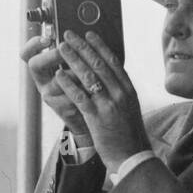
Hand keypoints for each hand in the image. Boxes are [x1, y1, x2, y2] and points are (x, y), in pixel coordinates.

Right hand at [20, 33, 88, 134]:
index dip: (32, 44)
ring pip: (59, 80)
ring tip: (91, 69)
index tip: (47, 38)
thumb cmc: (83, 85)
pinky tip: (96, 86)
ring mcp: (50, 96)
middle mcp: (42, 82)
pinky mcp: (62, 108)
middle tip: (68, 49)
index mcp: (41, 69)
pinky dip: (87, 88)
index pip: (26, 54)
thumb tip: (77, 35)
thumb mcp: (74, 67)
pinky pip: (73, 94)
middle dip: (53, 54)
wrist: (90, 114)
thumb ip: (72, 52)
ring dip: (77, 72)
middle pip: (35, 64)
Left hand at [53, 31, 149, 173]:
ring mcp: (109, 105)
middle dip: (82, 47)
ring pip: (89, 76)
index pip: (114, 62)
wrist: (132, 157)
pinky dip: (69, 83)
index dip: (100, 46)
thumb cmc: (130, 135)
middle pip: (99, 64)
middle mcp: (120, 94)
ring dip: (73, 59)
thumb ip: (120, 93)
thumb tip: (109, 78)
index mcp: (129, 91)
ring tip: (62, 48)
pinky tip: (59, 74)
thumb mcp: (130, 109)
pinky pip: (80, 96)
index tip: (89, 34)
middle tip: (69, 35)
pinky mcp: (97, 117)